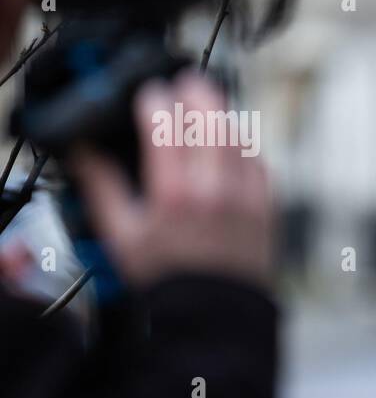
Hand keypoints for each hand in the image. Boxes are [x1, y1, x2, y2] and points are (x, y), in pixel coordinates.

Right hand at [65, 70, 272, 289]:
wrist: (213, 315)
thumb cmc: (165, 278)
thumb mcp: (122, 236)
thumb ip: (103, 188)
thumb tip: (86, 149)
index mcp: (174, 195)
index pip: (166, 126)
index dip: (155, 101)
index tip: (148, 94)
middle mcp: (215, 191)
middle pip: (211, 119)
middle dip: (197, 92)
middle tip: (185, 82)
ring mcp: (247, 198)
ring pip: (239, 136)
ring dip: (222, 114)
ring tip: (206, 105)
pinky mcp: (268, 208)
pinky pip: (260, 163)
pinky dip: (244, 146)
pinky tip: (230, 144)